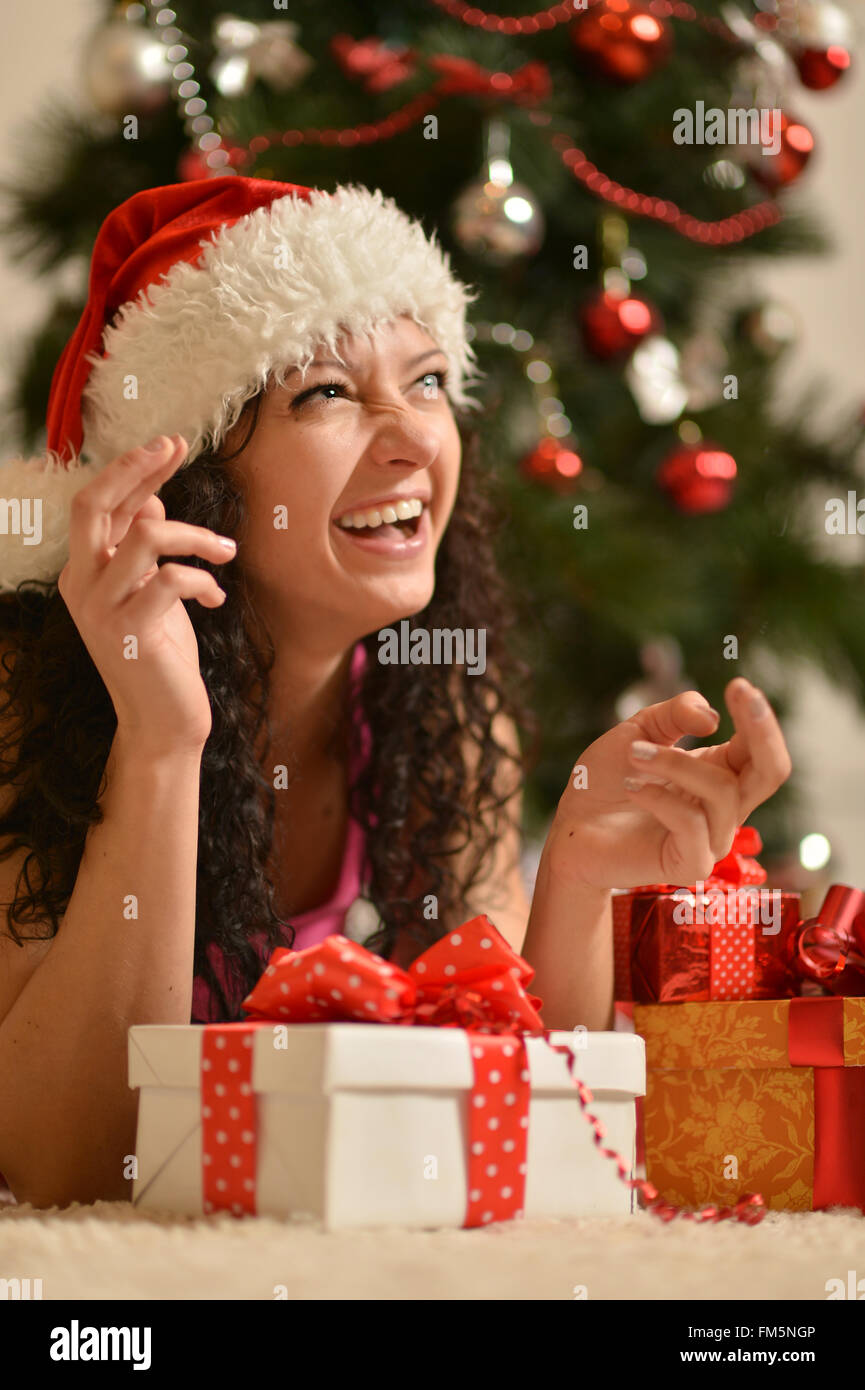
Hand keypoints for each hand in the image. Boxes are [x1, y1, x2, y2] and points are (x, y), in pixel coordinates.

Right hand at [57, 435, 235, 755]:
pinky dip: (203, 580)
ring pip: (144, 537)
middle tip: (175, 447)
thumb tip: (151, 501)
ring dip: (196, 537)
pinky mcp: (130, 631)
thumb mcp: (151, 593)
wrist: (162, 723)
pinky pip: (169, 579)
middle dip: (136, 468)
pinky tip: (217, 600)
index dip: (134, 470)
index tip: (170, 444)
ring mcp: (100, 609)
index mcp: (81, 571)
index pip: (99, 505)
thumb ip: (142, 549)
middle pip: (92, 505)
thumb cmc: (162, 655)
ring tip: (227, 551)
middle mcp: (80, 585)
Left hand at [545, 677, 791, 890]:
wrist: (571, 828)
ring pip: (721, 792)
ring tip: (633, 754)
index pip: (760, 747)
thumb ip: (675, 715)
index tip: (738, 685)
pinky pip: (691, 825)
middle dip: (762, 730)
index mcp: (720, 772)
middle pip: (773, 772)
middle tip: (740, 693)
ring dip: (673, 763)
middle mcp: (724, 807)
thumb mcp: (638, 732)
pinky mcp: (690, 865)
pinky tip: (631, 787)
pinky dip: (658, 797)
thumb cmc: (606, 781)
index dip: (758, 716)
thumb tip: (712, 718)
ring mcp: (711, 839)